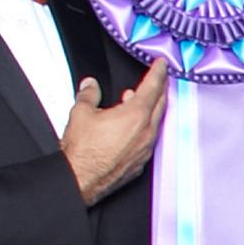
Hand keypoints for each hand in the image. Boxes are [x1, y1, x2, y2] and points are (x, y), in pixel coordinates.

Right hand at [62, 62, 167, 204]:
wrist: (81, 179)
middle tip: (160, 79)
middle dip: (160, 89)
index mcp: (136, 116)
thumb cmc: (83, 152)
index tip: (162, 64)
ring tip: (140, 99)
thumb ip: (89, 94)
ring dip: (151, 108)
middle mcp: (146, 132)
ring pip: (156, 122)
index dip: (158, 73)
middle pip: (161, 104)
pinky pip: (149, 138)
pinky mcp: (141, 161)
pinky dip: (145, 126)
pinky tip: (134, 124)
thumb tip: (90, 85)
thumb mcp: (81, 113)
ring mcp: (146, 148)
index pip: (153, 87)